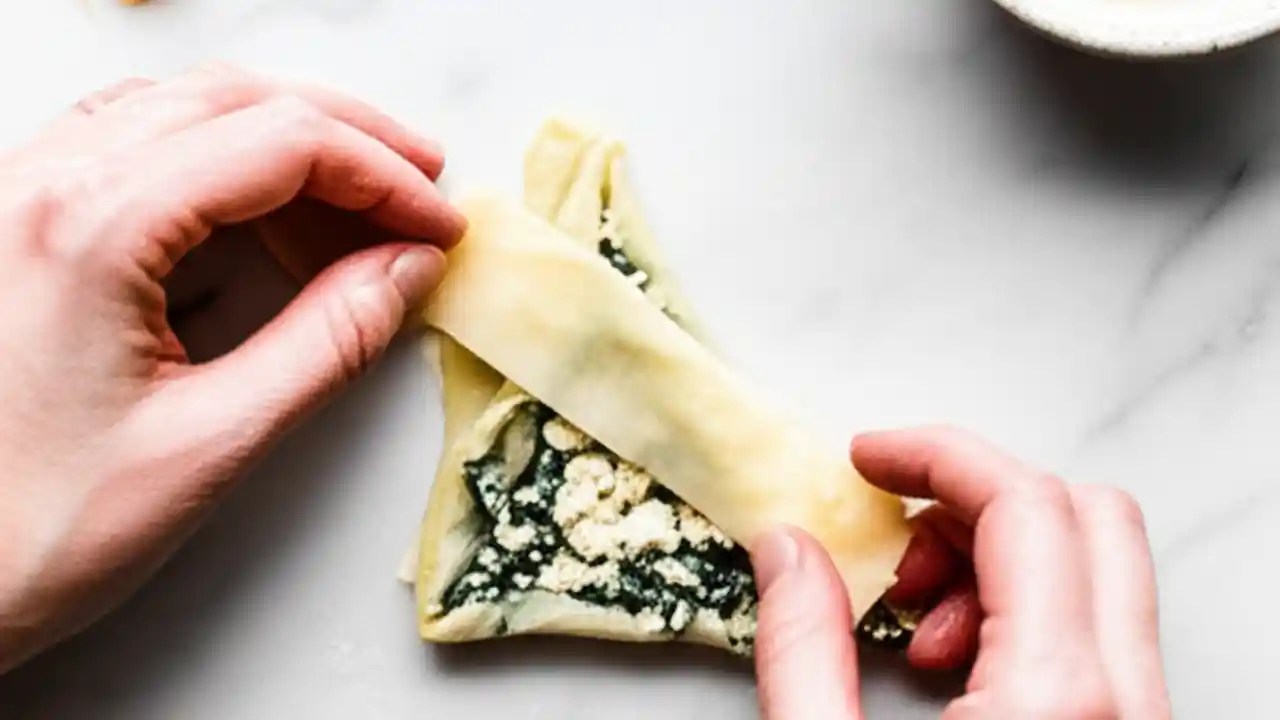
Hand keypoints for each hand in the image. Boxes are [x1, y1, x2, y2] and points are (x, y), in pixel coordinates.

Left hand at [0, 64, 464, 671]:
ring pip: (184, 107)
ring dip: (285, 136)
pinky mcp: (17, 224)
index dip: (383, 176)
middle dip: (348, 136)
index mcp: (92, 227)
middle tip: (421, 185)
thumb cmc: (31, 532)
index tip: (439, 226)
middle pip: (235, 101)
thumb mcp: (212, 442)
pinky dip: (219, 157)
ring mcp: (19, 195)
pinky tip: (260, 205)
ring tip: (358, 198)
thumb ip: (329, 342)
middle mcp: (44, 183)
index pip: (280, 144)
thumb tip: (408, 268)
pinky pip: (134, 141)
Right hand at [750, 427, 1170, 718]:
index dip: (936, 456)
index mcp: (1054, 699)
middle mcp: (1123, 703)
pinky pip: (1100, 635)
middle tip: (895, 535)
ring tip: (915, 621)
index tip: (869, 460)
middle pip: (1084, 516)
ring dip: (996, 560)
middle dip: (974, 502)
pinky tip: (952, 665)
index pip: (1025, 505)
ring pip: (1100, 571)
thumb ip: (803, 653)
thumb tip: (787, 550)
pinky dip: (1025, 614)